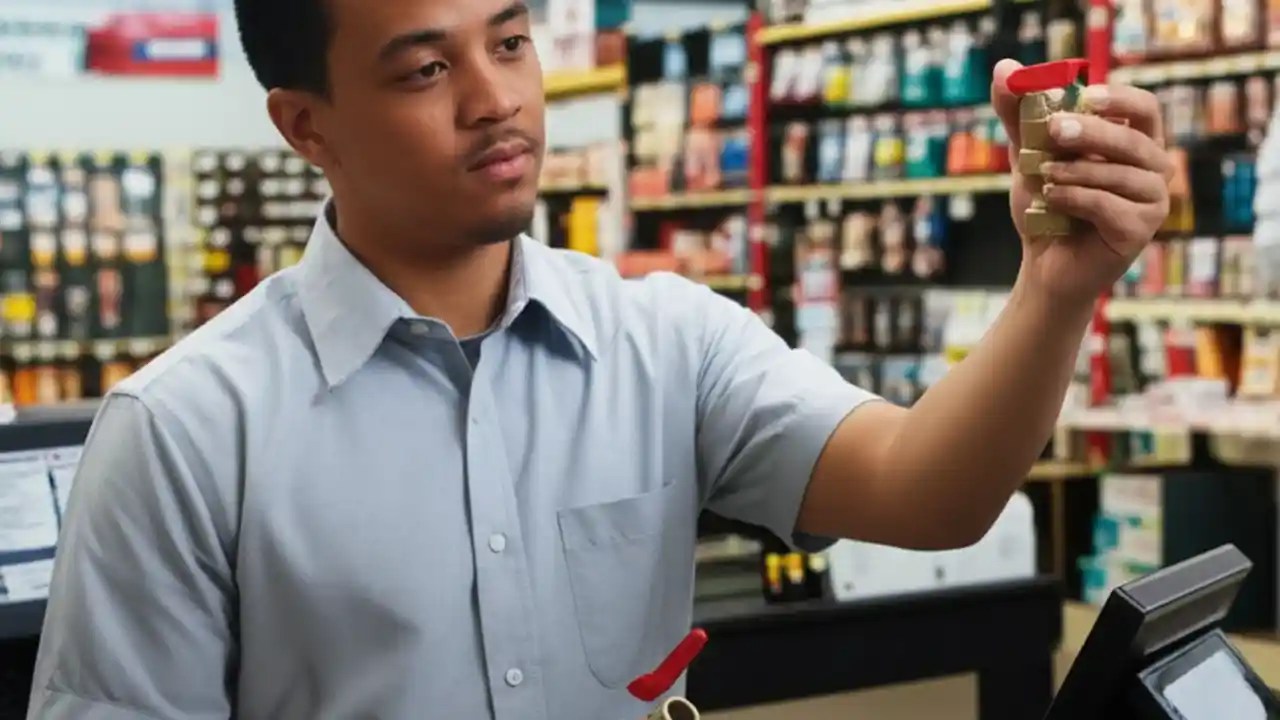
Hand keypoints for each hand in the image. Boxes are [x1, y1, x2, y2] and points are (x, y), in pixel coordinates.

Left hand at [992, 59, 1171, 307]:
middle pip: (1133, 137)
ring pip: (1119, 172)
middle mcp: (1154, 169)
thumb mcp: (1029, 156)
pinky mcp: (1140, 230)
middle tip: (1053, 130)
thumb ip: (1019, 115)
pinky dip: (1076, 198)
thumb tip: (1003, 70)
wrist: (1044, 264)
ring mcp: (1153, 201)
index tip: (1083, 95)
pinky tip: (1053, 201)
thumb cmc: (1047, 207)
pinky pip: (1109, 205)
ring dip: (1075, 170)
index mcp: (1135, 144)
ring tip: (1044, 176)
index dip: (1118, 98)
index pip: (1144, 107)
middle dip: (1090, 131)